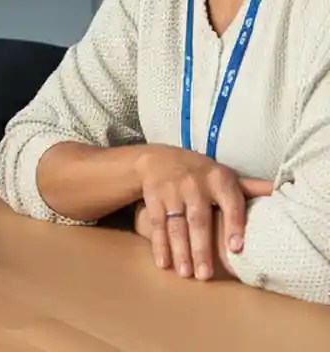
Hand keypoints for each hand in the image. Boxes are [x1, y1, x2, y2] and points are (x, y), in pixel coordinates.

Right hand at [133, 144, 273, 280]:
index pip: (230, 204)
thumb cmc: (201, 174)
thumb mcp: (224, 176)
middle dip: (201, 249)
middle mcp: (195, 184)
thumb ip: (249, 187)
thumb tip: (280, 191)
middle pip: (198, 220)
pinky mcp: (153, 197)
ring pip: (176, 225)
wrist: (158, 159)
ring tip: (185, 274)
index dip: (234, 225)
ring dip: (180, 251)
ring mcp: (172, 191)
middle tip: (205, 275)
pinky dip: (160, 244)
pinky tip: (164, 262)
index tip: (236, 249)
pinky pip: (157, 224)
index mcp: (219, 180)